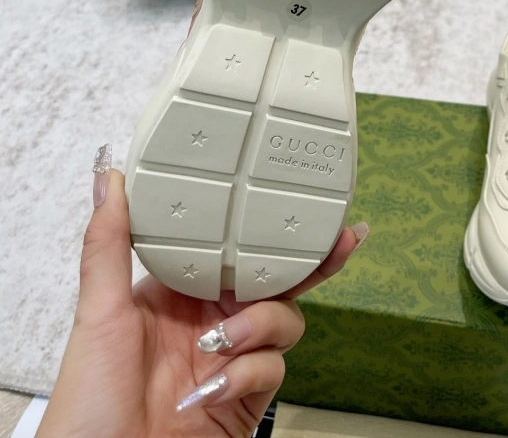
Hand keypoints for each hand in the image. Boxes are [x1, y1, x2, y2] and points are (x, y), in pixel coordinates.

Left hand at [38, 155, 366, 437]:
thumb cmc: (89, 406)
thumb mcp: (98, 315)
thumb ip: (108, 244)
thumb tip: (110, 180)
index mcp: (178, 292)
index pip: (232, 247)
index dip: (264, 224)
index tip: (294, 196)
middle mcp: (210, 321)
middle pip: (274, 280)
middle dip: (309, 261)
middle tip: (338, 240)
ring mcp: (231, 360)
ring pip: (282, 321)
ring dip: (260, 325)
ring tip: (223, 343)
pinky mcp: (247, 398)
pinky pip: (273, 370)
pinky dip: (248, 373)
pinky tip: (216, 386)